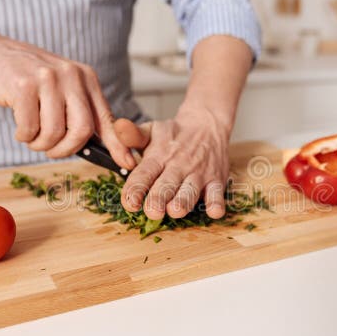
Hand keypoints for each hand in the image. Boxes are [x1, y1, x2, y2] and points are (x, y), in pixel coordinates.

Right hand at [0, 32, 134, 168]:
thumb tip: (104, 147)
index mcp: (86, 78)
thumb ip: (81, 111)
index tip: (127, 163)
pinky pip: (29, 128)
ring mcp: (48, 79)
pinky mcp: (24, 86)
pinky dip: (24, 136)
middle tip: (51, 150)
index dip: (117, 145)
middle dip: (66, 150)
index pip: (106, 118)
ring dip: (40, 145)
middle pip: (82, 130)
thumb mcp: (63, 86)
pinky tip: (19, 128)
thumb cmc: (29, 78)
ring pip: (54, 132)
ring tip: (32, 136)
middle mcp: (71, 76)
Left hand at [115, 106, 231, 220]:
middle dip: (159, 199)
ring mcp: (199, 173)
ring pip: (190, 191)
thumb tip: (118, 127)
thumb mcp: (151, 130)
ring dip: (184, 201)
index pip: (144, 173)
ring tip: (175, 211)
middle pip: (167, 185)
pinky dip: (216, 203)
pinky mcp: (216, 180)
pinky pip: (218, 193)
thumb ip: (132, 135)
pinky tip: (214, 212)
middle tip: (152, 211)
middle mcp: (178, 166)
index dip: (136, 188)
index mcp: (159, 156)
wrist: (207, 124)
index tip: (129, 202)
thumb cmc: (174, 134)